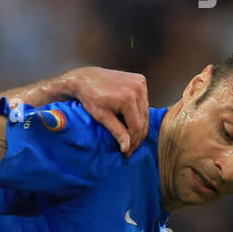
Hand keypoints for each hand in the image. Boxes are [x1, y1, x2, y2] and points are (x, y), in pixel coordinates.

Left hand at [33, 66, 148, 155]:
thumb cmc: (90, 98)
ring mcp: (140, 82)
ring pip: (145, 112)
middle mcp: (138, 88)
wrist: (87, 78)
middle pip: (143, 120)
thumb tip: (127, 148)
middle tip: (129, 150)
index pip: (136, 126)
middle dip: (136, 137)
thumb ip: (117, 132)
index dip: (132, 142)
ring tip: (130, 141)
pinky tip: (132, 125)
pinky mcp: (140, 80)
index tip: (126, 153)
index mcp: (128, 98)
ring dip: (139, 127)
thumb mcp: (102, 117)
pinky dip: (139, 115)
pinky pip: (143, 103)